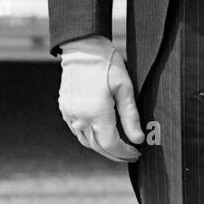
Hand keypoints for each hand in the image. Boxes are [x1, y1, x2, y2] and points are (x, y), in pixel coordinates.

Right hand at [58, 36, 144, 160]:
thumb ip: (130, 116)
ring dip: (102, 147)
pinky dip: (89, 137)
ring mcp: (70, 114)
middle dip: (115, 154)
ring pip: (86, 141)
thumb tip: (138, 139)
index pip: (111, 145)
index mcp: (97, 113)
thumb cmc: (107, 65)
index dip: (124, 153)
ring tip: (117, 146)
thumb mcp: (125, 87)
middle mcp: (80, 118)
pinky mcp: (65, 109)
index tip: (136, 154)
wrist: (82, 49)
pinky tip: (100, 133)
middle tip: (130, 154)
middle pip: (98, 146)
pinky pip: (77, 131)